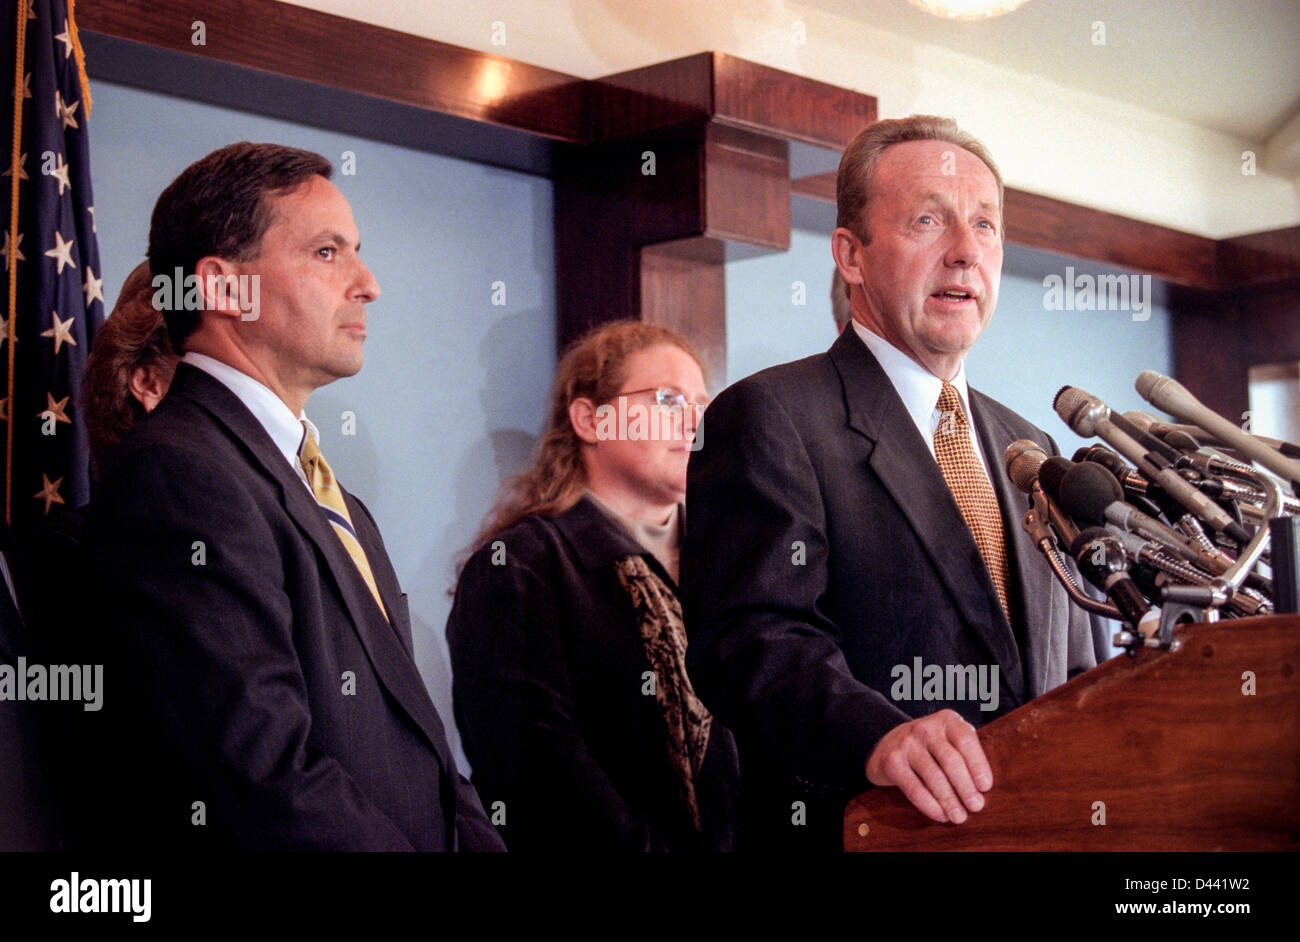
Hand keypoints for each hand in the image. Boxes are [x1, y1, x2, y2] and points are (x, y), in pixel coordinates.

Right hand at [865, 710, 992, 823]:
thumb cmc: (931, 747)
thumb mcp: (949, 739)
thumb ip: (968, 752)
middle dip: (965, 787)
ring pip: (934, 777)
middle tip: (976, 806)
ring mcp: (907, 744)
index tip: (985, 787)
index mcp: (946, 720)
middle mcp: (925, 728)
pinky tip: (941, 815)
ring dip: (949, 801)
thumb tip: (986, 788)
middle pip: (950, 760)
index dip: (978, 764)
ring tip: (960, 817)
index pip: (965, 740)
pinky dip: (930, 806)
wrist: (888, 745)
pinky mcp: (893, 762)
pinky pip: (915, 788)